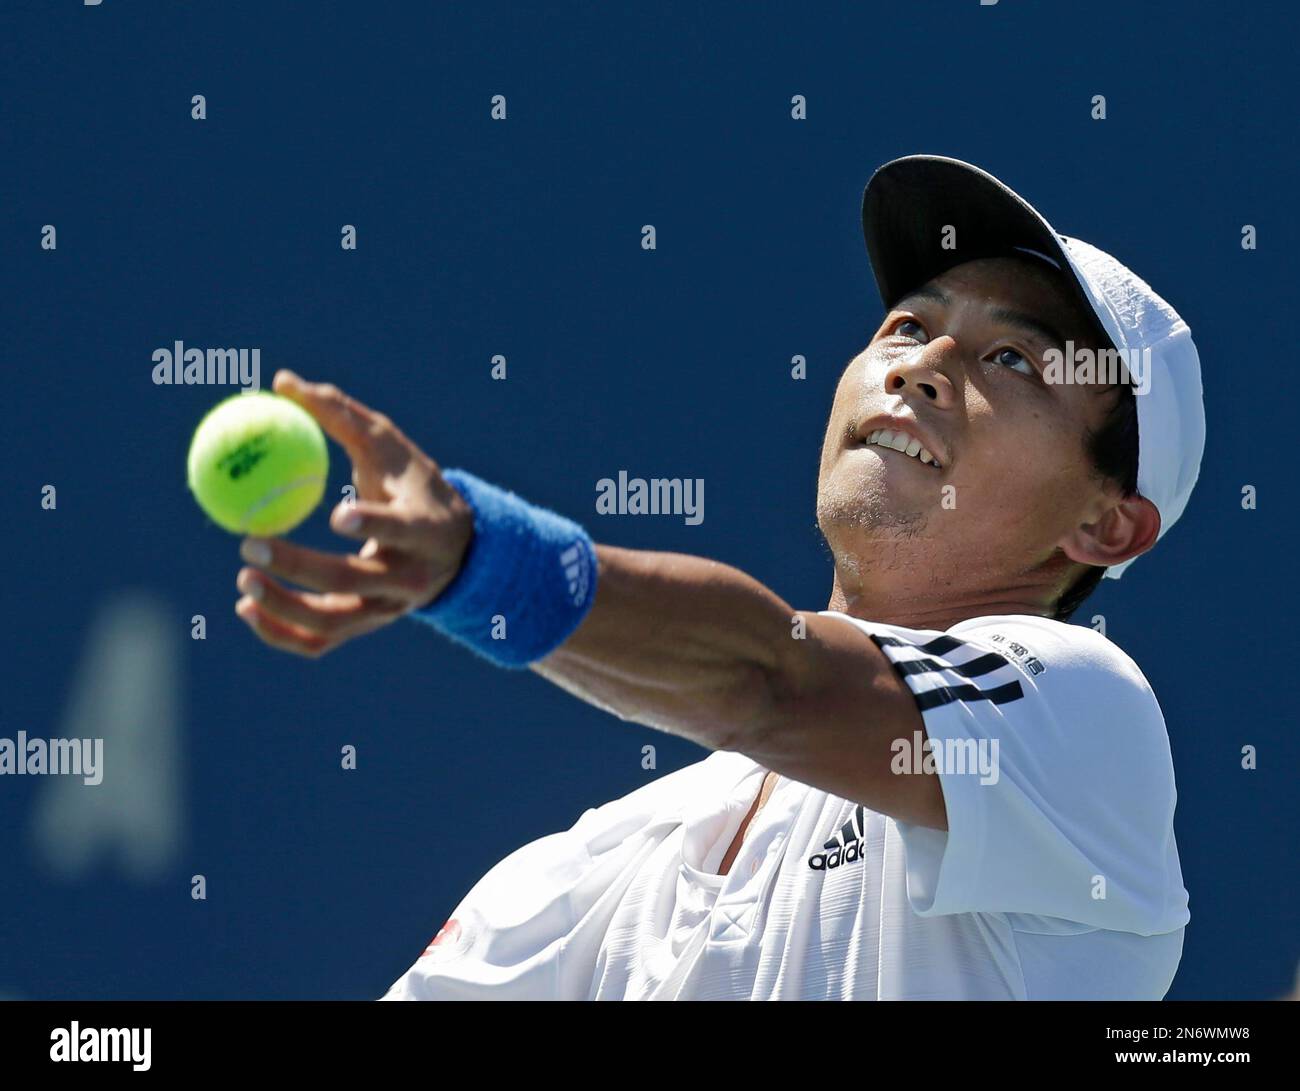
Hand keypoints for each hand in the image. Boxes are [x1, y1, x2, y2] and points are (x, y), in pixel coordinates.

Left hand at [234, 370, 473, 657]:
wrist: (453, 551)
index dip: (373, 525)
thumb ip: (341, 415)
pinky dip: (279, 633)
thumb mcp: (389, 447)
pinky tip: (244, 607)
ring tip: (243, 576)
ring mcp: (387, 610)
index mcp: (426, 530)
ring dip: (282, 605)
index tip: (336, 513)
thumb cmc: (413, 487)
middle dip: (300, 567)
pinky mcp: (365, 627)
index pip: (402, 531)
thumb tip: (282, 382)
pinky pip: (318, 642)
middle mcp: (410, 578)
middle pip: (354, 580)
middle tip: (249, 541)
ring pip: (332, 621)